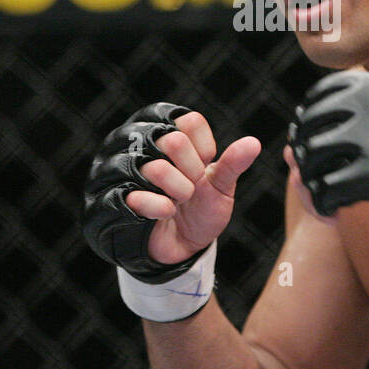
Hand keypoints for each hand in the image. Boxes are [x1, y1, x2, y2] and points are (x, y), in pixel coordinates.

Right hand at [82, 103, 259, 282]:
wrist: (180, 246)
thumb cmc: (200, 210)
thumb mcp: (221, 186)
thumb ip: (233, 163)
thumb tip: (254, 143)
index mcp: (172, 135)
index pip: (189, 121)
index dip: (204, 149)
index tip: (204, 168)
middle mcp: (146, 146)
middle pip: (173, 141)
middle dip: (191, 171)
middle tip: (191, 188)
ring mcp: (127, 170)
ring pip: (154, 167)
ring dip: (177, 189)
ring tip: (179, 201)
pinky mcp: (114, 196)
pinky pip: (134, 195)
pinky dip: (158, 206)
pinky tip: (166, 212)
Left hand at [288, 70, 368, 217]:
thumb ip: (334, 128)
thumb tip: (287, 153)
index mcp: (365, 85)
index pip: (316, 100)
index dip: (308, 124)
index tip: (312, 140)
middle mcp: (363, 106)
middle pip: (307, 129)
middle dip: (304, 154)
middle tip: (311, 171)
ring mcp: (367, 138)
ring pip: (311, 159)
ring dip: (309, 179)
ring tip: (320, 190)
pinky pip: (326, 190)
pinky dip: (323, 204)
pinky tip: (331, 210)